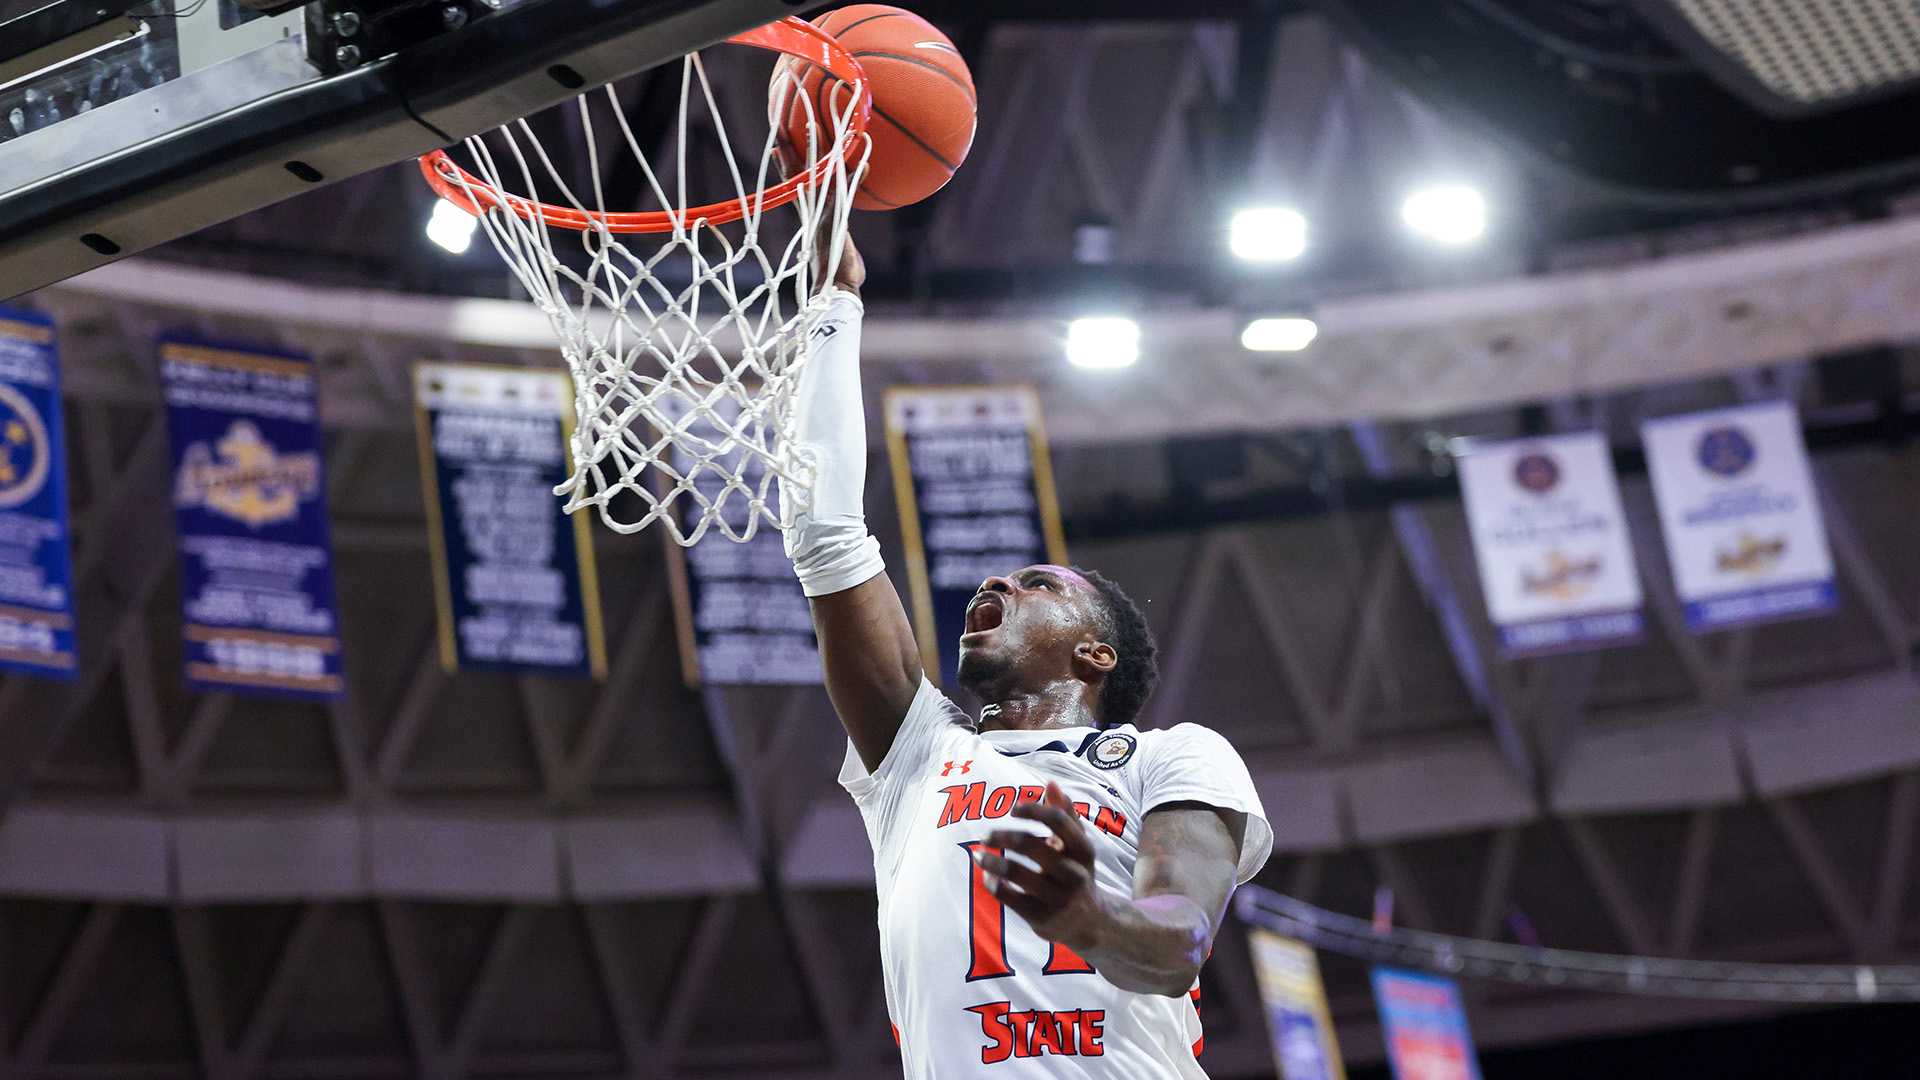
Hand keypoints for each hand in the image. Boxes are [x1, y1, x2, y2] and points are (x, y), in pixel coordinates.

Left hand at [976, 782, 1108, 952]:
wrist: (1089, 923)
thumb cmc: (1076, 873)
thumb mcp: (1078, 846)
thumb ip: (1066, 814)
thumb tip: (1050, 783)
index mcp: (1084, 850)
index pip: (1058, 821)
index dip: (1032, 810)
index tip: (1013, 809)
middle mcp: (1074, 874)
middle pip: (1029, 844)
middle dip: (1001, 836)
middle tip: (986, 834)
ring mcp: (1057, 898)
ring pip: (1015, 872)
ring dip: (991, 860)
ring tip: (978, 854)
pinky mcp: (1041, 917)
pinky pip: (1008, 896)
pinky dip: (992, 883)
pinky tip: (988, 876)